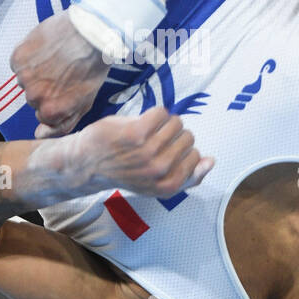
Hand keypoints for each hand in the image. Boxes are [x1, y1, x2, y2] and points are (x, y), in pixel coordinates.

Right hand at [11, 11, 109, 136]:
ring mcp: (24, 76)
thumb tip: (38, 135)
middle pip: (33, 99)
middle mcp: (34, 97)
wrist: (92, 30)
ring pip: (25, 81)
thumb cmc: (93, 66)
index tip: (67, 87)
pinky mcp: (18, 57)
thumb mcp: (85, 101)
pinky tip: (46, 50)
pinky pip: (18, 64)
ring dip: (36, 73)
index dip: (57, 101)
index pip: (44, 116)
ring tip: (57, 59)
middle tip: (64, 71)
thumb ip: (62, 124)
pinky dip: (29, 58)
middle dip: (46, 88)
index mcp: (51, 111)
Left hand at [68, 106, 214, 198]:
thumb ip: (188, 177)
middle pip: (188, 137)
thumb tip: (212, 161)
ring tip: (147, 131)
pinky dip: (154, 113)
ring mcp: (148, 152)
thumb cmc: (124, 171)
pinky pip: (162, 113)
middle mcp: (160, 171)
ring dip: (164, 122)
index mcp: (168, 186)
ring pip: (176, 123)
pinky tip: (142, 121)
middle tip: (152, 142)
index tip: (163, 153)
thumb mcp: (158, 183)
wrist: (87, 165)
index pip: (197, 157)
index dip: (182, 150)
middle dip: (174, 135)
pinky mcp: (136, 134)